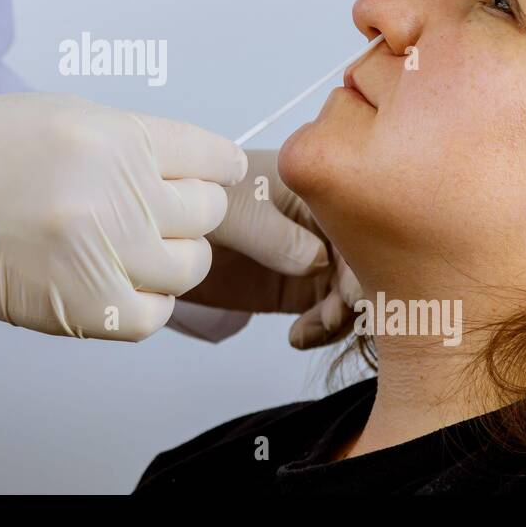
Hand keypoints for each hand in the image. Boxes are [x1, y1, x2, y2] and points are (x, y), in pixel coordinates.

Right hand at [0, 93, 246, 340]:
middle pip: (208, 211)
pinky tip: (118, 280)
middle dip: (187, 210)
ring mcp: (103, 255)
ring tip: (131, 247)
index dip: (212, 167)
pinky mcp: (86, 308)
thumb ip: (135, 141)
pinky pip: (156, 313)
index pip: (212, 157)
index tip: (207, 175)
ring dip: (170, 257)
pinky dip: (146, 300)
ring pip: (190, 264)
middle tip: (152, 210)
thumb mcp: (67, 116)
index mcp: (114, 138)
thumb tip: (194, 168)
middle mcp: (115, 195)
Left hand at [183, 149, 360, 348]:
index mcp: (318, 189)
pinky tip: (297, 337)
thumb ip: (276, 235)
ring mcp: (311, 257)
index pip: (360, 226)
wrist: (160, 227)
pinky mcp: (295, 287)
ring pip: (350, 293)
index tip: (350, 293)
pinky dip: (320, 330)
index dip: (363, 261)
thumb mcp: (234, 209)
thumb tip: (319, 262)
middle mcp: (324, 223)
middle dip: (356, 294)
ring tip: (311, 328)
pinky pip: (325, 313)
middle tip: (330, 318)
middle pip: (365, 262)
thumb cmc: (194, 197)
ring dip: (340, 317)